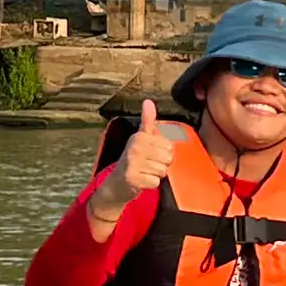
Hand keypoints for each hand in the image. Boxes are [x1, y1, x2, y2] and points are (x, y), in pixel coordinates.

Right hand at [90, 99, 175, 223]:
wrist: (116, 183)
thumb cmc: (133, 159)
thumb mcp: (140, 138)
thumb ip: (147, 121)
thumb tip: (148, 101)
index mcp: (140, 137)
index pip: (169, 147)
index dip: (164, 154)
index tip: (151, 155)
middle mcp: (135, 147)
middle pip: (168, 159)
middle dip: (161, 165)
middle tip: (148, 165)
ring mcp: (133, 163)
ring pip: (163, 171)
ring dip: (156, 175)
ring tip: (144, 172)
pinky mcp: (133, 178)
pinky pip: (156, 182)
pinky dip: (151, 184)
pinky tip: (141, 181)